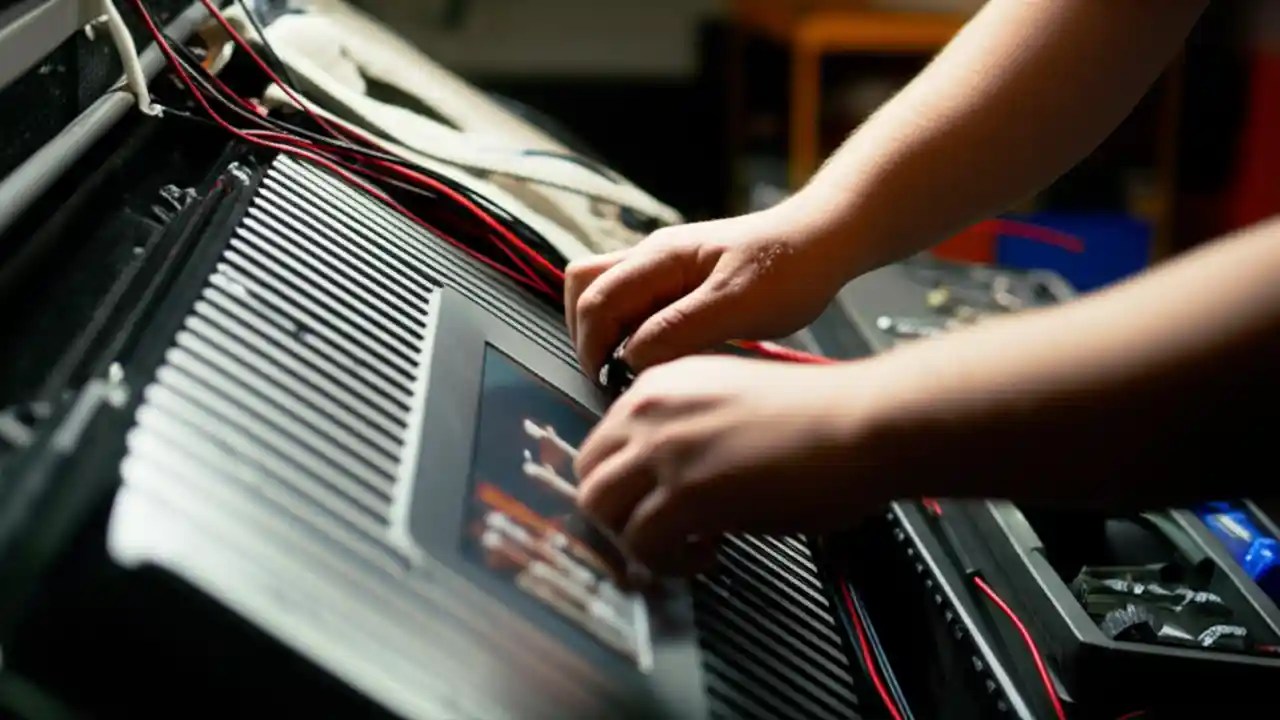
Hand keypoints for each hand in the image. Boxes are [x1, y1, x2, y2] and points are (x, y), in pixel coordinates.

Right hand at [564, 203, 852, 378]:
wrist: (824, 241)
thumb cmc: (788, 269)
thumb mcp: (736, 305)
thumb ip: (679, 329)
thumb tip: (630, 357)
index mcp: (659, 258)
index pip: (595, 299)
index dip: (592, 345)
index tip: (608, 383)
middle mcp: (652, 259)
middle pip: (585, 289)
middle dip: (589, 336)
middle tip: (613, 377)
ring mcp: (664, 270)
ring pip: (607, 296)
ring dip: (609, 334)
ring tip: (633, 370)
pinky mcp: (679, 285)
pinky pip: (636, 307)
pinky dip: (634, 334)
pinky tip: (662, 359)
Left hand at [574, 354, 888, 575]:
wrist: (863, 423)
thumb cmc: (824, 419)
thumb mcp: (736, 408)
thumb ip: (691, 439)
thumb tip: (673, 490)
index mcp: (666, 382)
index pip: (606, 438)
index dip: (626, 483)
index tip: (648, 506)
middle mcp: (652, 408)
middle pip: (590, 472)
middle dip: (618, 513)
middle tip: (655, 536)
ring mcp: (663, 447)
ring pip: (600, 508)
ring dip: (635, 540)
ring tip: (681, 549)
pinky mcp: (684, 491)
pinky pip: (640, 543)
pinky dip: (666, 561)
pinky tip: (704, 555)